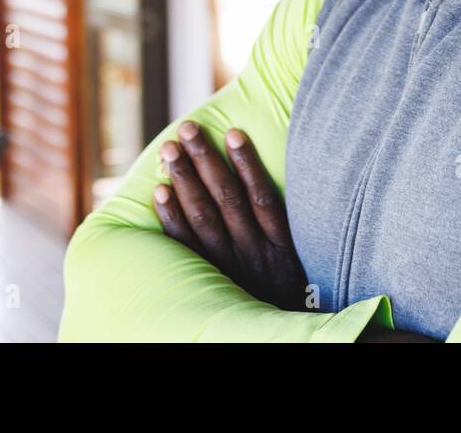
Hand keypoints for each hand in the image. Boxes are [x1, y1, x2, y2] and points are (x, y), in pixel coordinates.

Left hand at [153, 121, 308, 310]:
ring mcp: (227, 266)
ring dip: (184, 180)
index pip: (261, 196)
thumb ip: (286, 223)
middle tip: (187, 128)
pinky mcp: (206, 278)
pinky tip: (159, 191)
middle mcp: (252, 253)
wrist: (275, 332)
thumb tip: (272, 178)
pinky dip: (171, 218)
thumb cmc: (291, 287)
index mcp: (280, 244)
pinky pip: (185, 246)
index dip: (247, 163)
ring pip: (203, 218)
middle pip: (226, 199)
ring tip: (169, 149)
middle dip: (205, 160)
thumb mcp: (300, 256)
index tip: (233, 132)